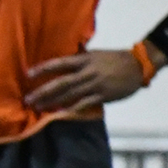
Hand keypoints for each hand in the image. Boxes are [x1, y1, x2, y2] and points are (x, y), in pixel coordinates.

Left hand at [24, 50, 146, 114]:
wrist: (139, 65)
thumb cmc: (116, 58)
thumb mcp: (96, 54)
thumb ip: (81, 57)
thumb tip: (68, 55)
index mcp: (85, 59)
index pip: (59, 63)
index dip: (43, 69)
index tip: (28, 74)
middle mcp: (87, 72)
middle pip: (60, 82)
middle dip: (43, 91)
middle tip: (28, 99)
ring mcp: (94, 85)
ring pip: (69, 95)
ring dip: (52, 102)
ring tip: (39, 107)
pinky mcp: (102, 96)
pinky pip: (84, 104)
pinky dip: (71, 109)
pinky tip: (60, 113)